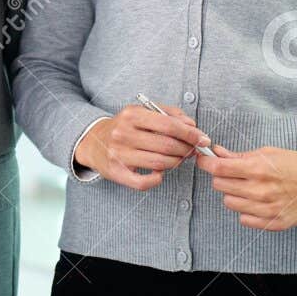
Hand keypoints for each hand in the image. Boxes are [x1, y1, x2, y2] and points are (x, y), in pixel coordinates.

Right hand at [73, 103, 211, 189]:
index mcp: (132, 114)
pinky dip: (157, 179)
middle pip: (166, 145)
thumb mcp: (142, 112)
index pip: (168, 124)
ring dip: (176, 162)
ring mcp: (119, 154)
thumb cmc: (125, 127)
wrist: (94, 142)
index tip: (203, 138)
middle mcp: (123, 133)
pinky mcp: (116, 172)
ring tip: (178, 159)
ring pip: (159, 163)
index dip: (190, 133)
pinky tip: (160, 173)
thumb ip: (169, 114)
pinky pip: (143, 182)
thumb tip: (193, 127)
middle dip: (186, 149)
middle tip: (192, 150)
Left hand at [195, 145, 296, 229]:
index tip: (204, 160)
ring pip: (229, 203)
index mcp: (259, 169)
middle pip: (220, 186)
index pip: (218, 169)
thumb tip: (216, 153)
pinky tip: (257, 201)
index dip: (207, 163)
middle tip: (233, 173)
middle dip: (222, 177)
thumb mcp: (269, 153)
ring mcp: (267, 209)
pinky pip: (244, 219)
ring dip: (233, 194)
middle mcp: (261, 191)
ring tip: (248, 187)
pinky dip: (246, 210)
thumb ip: (240, 156)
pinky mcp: (273, 223)